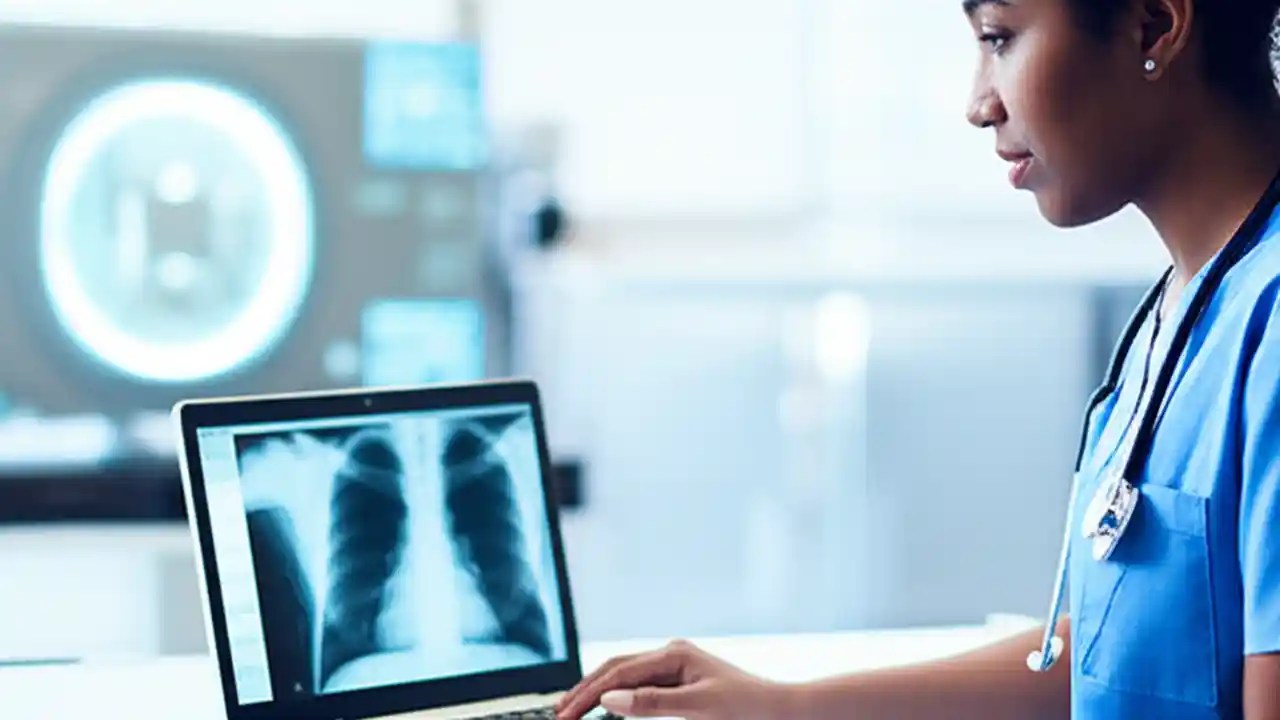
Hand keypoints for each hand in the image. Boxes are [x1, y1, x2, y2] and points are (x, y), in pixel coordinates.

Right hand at [555, 640, 793, 719]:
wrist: (783, 712)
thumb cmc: (747, 709)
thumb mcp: (698, 708)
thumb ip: (652, 703)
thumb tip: (609, 700)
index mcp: (673, 654)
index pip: (618, 674)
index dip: (587, 696)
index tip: (565, 716)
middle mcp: (671, 654)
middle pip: (615, 670)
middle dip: (585, 691)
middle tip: (559, 714)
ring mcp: (676, 667)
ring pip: (625, 677)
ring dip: (598, 693)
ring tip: (572, 709)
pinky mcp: (681, 682)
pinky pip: (639, 686)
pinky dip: (618, 697)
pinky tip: (606, 707)